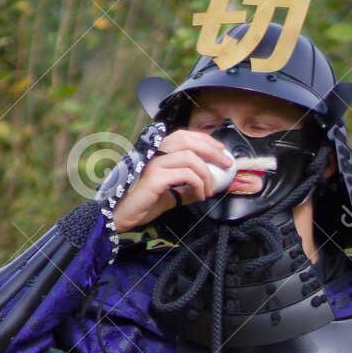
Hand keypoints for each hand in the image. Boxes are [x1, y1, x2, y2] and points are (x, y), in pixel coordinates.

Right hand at [111, 130, 233, 232]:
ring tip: (209, 190)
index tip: (222, 153)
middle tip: (226, 164)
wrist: (124, 217)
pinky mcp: (155, 177)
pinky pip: (185, 175)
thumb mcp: (172, 194)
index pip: (186, 136)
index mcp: (160, 152)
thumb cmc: (145, 204)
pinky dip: (198, 184)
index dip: (207, 141)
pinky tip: (200, 196)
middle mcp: (155, 152)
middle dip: (212, 150)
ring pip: (189, 157)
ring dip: (206, 174)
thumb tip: (209, 186)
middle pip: (189, 140)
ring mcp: (154, 163)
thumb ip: (188, 187)